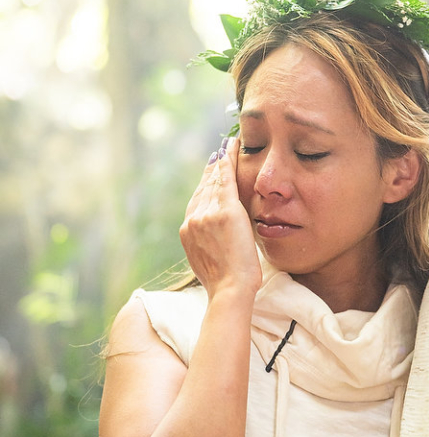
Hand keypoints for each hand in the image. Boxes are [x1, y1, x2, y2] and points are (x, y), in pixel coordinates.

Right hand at [182, 138, 261, 299]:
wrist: (229, 291)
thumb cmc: (225, 284)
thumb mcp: (207, 260)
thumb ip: (207, 243)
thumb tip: (214, 238)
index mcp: (187, 231)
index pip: (196, 200)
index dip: (204, 184)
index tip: (209, 172)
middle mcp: (193, 219)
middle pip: (203, 187)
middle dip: (212, 169)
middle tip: (219, 152)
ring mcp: (207, 214)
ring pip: (215, 181)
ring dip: (222, 160)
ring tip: (228, 145)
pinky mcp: (224, 211)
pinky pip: (226, 180)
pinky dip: (228, 161)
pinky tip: (232, 148)